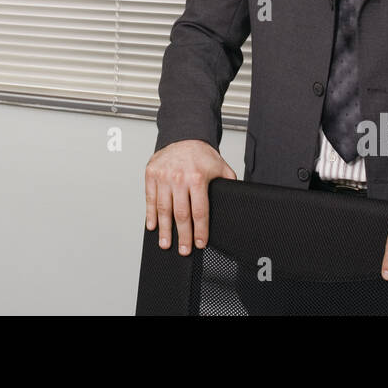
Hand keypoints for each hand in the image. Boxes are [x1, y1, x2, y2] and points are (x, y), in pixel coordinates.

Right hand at [145, 140, 235, 254]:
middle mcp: (179, 178)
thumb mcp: (220, 167)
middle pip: (181, 214)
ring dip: (165, 230)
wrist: (183, 136)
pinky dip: (150, 214)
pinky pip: (150, 198)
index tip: (200, 243)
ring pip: (163, 209)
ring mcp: (163, 176)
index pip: (200, 211)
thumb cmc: (201, 154)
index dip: (200, 230)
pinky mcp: (151, 174)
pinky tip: (153, 226)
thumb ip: (229, 184)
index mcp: (197, 178)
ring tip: (166, 244)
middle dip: (183, 236)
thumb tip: (238, 200)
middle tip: (184, 250)